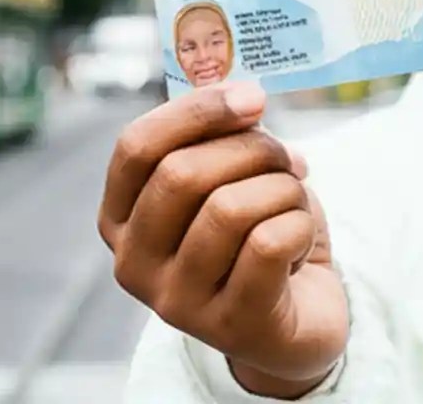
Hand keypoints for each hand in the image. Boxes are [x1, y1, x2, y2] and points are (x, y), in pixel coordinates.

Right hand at [98, 82, 347, 397]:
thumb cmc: (255, 240)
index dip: (195, 111)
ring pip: (230, 208)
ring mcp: (177, 302)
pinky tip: (301, 238)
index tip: (252, 97)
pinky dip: (300, 225)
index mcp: (120, 219)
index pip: (136, 147)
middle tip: (287, 158)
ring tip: (295, 202)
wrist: (296, 326)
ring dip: (282, 190)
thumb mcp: (226, 183)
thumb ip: (219, 140)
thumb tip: (243, 96)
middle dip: (251, 150)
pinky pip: (268, 243)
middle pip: (183, 173)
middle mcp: (133, 264)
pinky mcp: (230, 325)